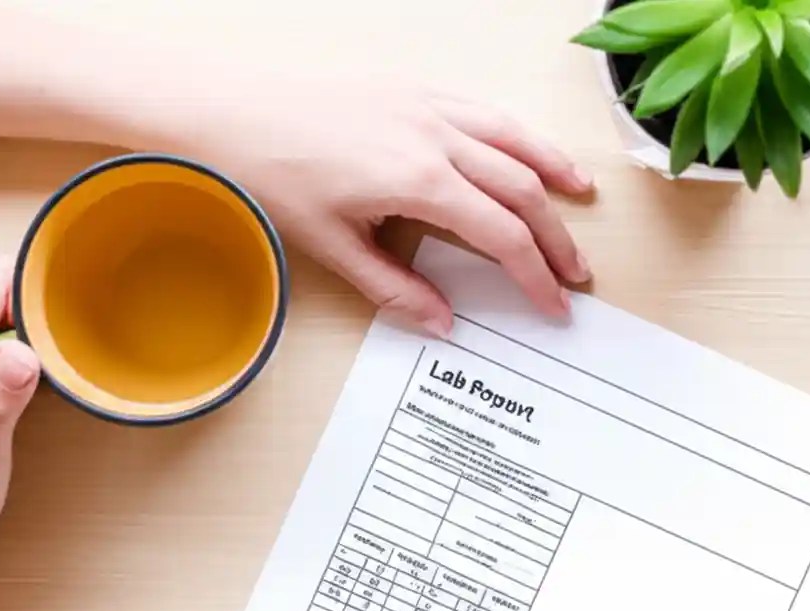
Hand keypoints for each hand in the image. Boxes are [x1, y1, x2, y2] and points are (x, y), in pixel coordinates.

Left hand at [154, 74, 593, 336]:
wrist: (229, 110)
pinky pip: (483, 110)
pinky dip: (516, 132)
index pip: (502, 235)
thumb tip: (441, 322)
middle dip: (556, 235)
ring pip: (514, 138)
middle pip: (522, 189)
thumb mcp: (332, 245)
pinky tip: (522, 146)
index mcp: (420, 181)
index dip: (536, 275)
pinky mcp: (413, 90)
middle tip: (576, 272)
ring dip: (552, 169)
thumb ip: (394, 288)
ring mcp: (428, 107)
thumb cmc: (271, 172)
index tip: (553, 304)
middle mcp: (437, 137)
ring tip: (580, 195)